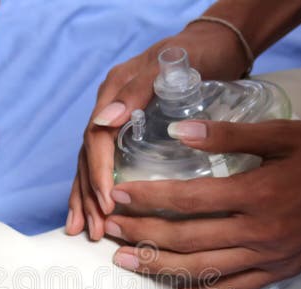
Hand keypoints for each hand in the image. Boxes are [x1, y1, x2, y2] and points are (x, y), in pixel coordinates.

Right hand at [66, 20, 249, 239]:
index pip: (97, 140)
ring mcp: (116, 122)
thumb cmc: (195, 55)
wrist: (214, 45)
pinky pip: (107, 164)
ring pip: (93, 165)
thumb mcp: (167, 67)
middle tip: (95, 228)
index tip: (108, 201)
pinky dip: (98, 190)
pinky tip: (96, 214)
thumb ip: (135, 92)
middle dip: (90, 196)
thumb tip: (103, 122)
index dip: (100, 173)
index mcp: (113, 94)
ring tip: (86, 231)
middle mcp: (109, 109)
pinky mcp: (127, 133)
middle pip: (90, 158)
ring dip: (88, 200)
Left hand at [103, 120, 300, 288]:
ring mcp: (267, 258)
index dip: (150, 198)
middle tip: (108, 230)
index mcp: (257, 194)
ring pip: (202, 268)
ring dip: (159, 266)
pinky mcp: (277, 273)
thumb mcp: (283, 134)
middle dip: (142, 233)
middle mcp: (258, 232)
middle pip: (186, 237)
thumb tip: (181, 131)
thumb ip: (230, 134)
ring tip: (125, 261)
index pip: (189, 200)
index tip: (119, 196)